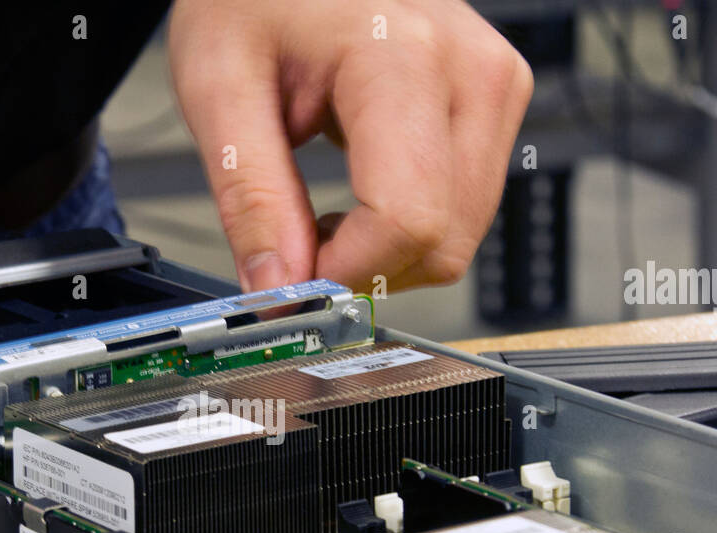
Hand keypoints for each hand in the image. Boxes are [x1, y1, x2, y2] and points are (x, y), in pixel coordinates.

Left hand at [169, 0, 532, 294]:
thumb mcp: (219, 91)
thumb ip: (251, 199)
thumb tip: (278, 291)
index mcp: (401, 56)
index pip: (406, 220)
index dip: (345, 273)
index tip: (292, 283)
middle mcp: (470, 69)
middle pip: (444, 241)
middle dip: (366, 269)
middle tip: (300, 244)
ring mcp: (495, 83)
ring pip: (460, 236)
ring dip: (388, 251)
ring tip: (327, 212)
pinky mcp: (497, 99)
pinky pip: (465, 207)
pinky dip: (409, 227)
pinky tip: (363, 193)